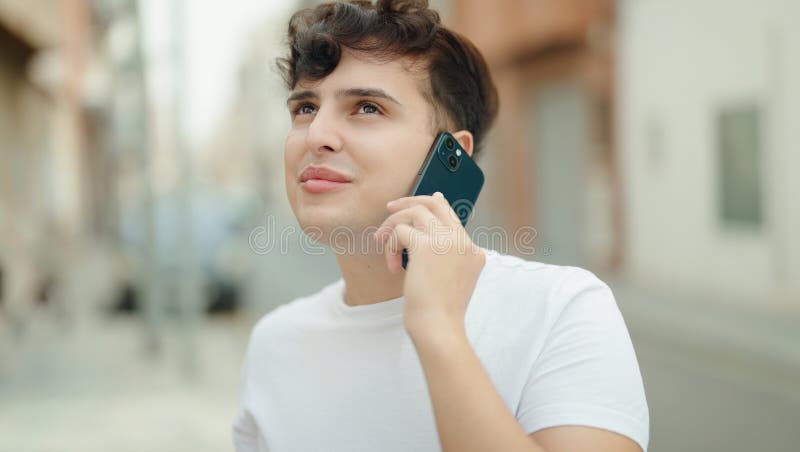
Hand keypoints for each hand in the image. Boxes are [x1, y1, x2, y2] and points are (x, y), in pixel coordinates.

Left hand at [374, 192, 485, 339]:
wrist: (439, 327)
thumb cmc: (440, 314)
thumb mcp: (450, 282)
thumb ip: (443, 260)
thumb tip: (419, 240)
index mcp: (472, 252)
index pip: (452, 216)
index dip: (433, 205)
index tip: (417, 204)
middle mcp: (462, 242)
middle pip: (436, 204)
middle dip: (410, 202)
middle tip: (390, 208)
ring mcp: (447, 241)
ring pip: (415, 212)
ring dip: (393, 224)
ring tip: (381, 241)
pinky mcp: (426, 246)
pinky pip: (400, 231)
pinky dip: (390, 245)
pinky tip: (392, 266)